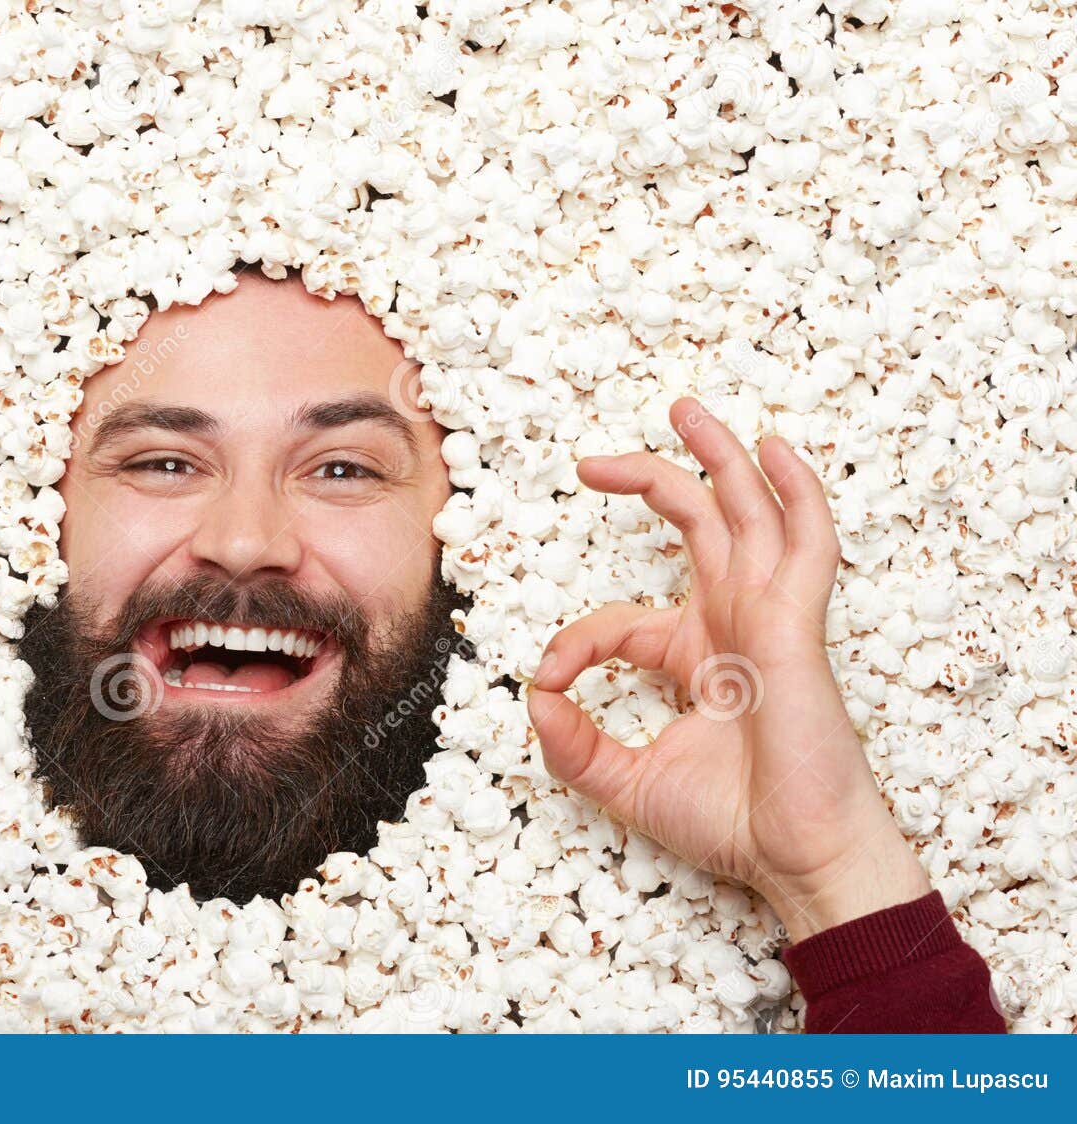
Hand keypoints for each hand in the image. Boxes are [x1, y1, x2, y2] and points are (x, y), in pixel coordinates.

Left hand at [527, 397, 929, 942]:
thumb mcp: (624, 781)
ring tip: (685, 409)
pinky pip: (805, 543)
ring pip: (748, 512)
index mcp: (695, 654)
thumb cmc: (733, 823)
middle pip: (697, 526)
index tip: (548, 680)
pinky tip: (773, 450)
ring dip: (719, 457)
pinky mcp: (796, 626)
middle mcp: (733, 624)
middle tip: (597, 456)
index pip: (618, 618)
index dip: (573, 642)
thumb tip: (531, 697)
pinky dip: (795, 492)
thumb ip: (571, 745)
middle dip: (653, 477)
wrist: (798, 860)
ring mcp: (768, 618)